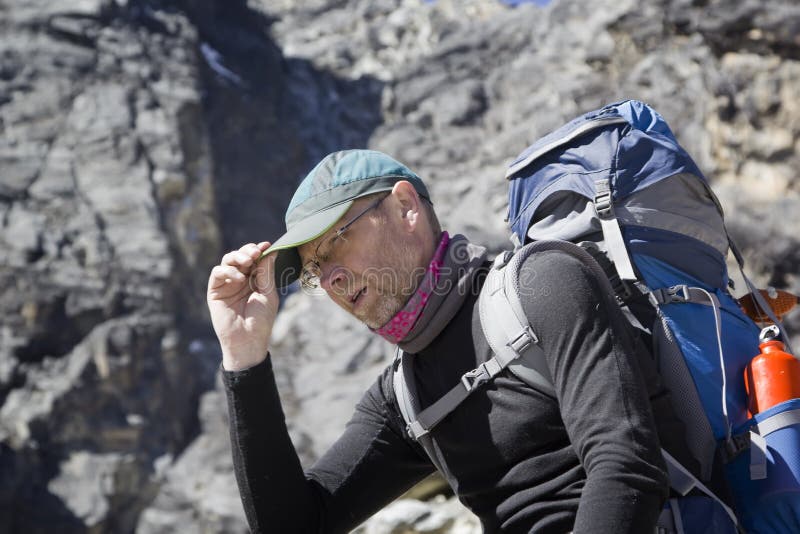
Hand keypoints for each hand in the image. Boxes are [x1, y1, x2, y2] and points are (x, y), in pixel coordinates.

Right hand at [207, 242, 277, 370]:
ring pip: (228, 260)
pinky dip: (227, 271)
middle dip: (248, 251)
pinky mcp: (215, 291)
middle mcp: (240, 279)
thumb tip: (270, 251)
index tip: (267, 245)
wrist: (247, 340)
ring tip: (247, 261)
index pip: (255, 259)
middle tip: (256, 252)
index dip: (259, 250)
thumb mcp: (267, 294)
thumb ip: (266, 273)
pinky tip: (238, 278)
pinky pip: (217, 273)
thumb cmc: (261, 320)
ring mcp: (227, 284)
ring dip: (237, 256)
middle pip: (241, 256)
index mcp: (255, 279)